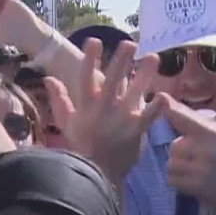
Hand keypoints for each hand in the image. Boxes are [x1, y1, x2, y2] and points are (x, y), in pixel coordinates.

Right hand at [44, 39, 164, 180]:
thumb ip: (60, 99)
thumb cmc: (80, 148)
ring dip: (144, 74)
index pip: (86, 77)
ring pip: (134, 91)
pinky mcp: (136, 131)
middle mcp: (104, 108)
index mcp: (86, 105)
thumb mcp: (66, 123)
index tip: (94, 40)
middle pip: (113, 79)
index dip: (90, 58)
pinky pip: (149, 116)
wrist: (96, 174)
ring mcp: (121, 119)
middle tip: (130, 43)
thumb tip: (49, 78)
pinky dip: (158, 107)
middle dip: (121, 60)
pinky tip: (166, 96)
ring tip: (153, 58)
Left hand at [163, 102, 215, 208]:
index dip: (171, 108)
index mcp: (213, 133)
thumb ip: (205, 123)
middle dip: (180, 150)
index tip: (160, 97)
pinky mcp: (196, 187)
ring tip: (193, 168)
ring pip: (170, 163)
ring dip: (178, 166)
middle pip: (174, 145)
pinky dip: (178, 180)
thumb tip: (179, 111)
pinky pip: (172, 179)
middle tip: (194, 156)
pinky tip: (192, 179)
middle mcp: (205, 150)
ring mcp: (199, 170)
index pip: (185, 118)